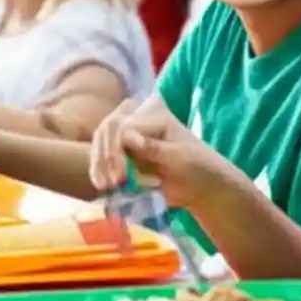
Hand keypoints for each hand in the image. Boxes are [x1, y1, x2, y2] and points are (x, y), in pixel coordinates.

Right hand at [89, 97, 238, 210]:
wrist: (202, 184)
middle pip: (108, 129)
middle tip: (113, 184)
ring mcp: (128, 132)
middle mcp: (137, 117)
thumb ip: (154, 148)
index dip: (117, 149)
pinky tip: (102, 185)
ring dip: (100, 164)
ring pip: (101, 140)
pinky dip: (99, 170)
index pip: (124, 125)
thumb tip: (127, 137)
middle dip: (106, 157)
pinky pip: (102, 155)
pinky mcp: (122, 150)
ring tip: (106, 187)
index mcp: (154, 112)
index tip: (121, 176)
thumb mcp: (179, 158)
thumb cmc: (197, 166)